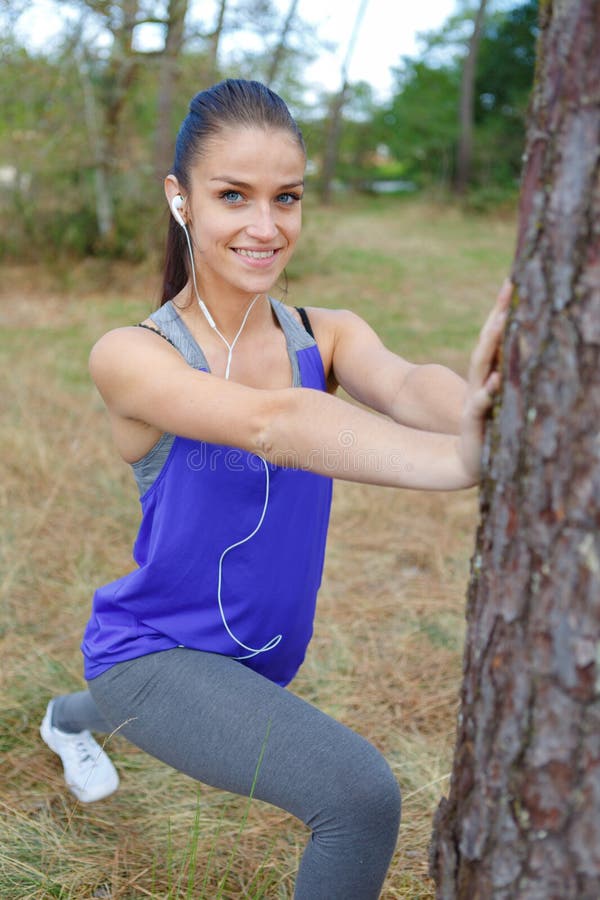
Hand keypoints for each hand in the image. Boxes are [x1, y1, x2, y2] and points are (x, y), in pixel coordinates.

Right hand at [458, 279, 511, 480]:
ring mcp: (477, 399)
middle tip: (510, 287)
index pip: (494, 336)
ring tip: (503, 320)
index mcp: (487, 374)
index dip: (502, 309)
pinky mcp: (475, 421)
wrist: (466, 460)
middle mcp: (480, 382)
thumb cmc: (485, 429)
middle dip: (499, 315)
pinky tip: (497, 380)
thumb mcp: (496, 400)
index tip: (513, 280)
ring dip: (492, 343)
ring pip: (483, 366)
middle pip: (488, 342)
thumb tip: (515, 353)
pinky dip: (489, 391)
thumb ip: (501, 376)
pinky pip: (482, 404)